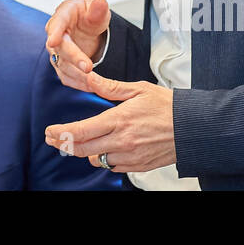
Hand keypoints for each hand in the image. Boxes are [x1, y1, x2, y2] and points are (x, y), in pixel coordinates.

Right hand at [44, 0, 109, 90]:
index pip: (56, 22)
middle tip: (88, 67)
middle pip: (60, 47)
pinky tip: (91, 86)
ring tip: (94, 81)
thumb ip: (98, 8)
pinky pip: (67, 77)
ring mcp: (57, 51)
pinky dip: (78, 83)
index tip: (53, 40)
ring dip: (78, 74)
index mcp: (63, 15)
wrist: (88, 30)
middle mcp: (56, 34)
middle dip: (73, 58)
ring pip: (62, 65)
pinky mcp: (62, 65)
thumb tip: (100, 2)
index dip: (54, 32)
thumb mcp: (98, 10)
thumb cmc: (90, 16)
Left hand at [44, 79, 175, 173]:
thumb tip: (89, 78)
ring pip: (96, 159)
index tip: (50, 131)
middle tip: (54, 139)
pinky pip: (112, 166)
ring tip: (82, 141)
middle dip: (64, 144)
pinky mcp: (138, 166)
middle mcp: (122, 141)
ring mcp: (130, 156)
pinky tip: (105, 148)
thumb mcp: (138, 89)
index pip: (82, 130)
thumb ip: (110, 87)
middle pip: (83, 148)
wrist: (194, 129)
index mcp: (119, 119)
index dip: (62, 133)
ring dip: (86, 151)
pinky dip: (104, 158)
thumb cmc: (168, 106)